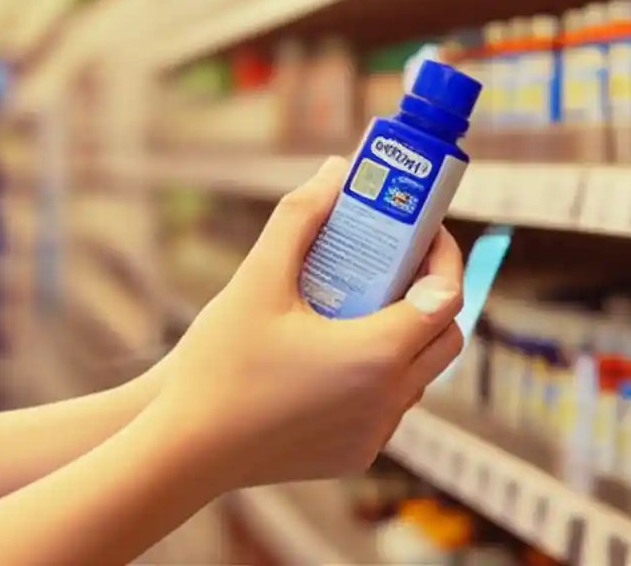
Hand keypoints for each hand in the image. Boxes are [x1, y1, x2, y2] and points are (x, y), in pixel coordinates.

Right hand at [145, 156, 464, 492]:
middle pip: (445, 339)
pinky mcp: (354, 457)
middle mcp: (389, 400)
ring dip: (407, 338)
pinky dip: (380, 378)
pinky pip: (388, 409)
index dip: (443, 257)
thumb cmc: (218, 364)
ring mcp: (374, 434)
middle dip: (433, 297)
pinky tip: (338, 354)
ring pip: (419, 376)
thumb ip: (301, 217)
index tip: (423, 232)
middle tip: (400, 265)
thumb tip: (335, 173)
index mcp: (377, 354)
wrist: (183, 451)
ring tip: (364, 305)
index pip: (447, 297)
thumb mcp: (257, 279)